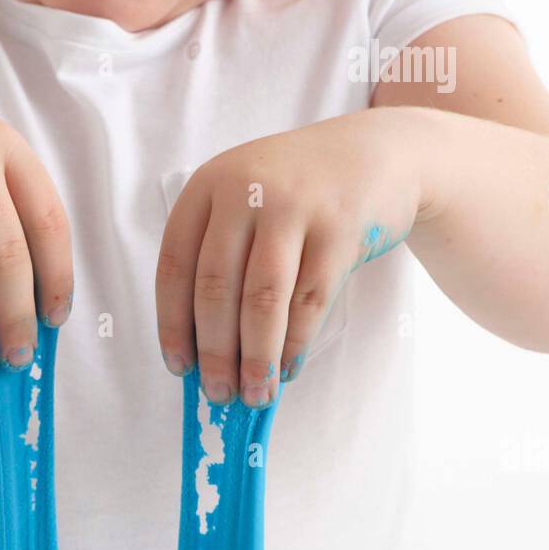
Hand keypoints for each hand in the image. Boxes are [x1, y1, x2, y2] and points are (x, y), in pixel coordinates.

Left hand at [155, 108, 421, 404]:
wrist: (376, 154)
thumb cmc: (296, 196)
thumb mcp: (246, 204)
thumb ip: (220, 258)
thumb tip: (203, 351)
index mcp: (209, 186)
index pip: (175, 266)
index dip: (172, 324)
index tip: (180, 368)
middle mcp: (247, 191)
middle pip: (217, 289)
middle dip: (215, 353)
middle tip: (219, 394)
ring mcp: (295, 207)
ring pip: (262, 301)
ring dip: (256, 359)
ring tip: (256, 394)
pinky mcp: (339, 229)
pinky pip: (309, 302)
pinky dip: (294, 344)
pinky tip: (287, 369)